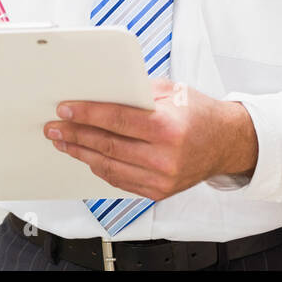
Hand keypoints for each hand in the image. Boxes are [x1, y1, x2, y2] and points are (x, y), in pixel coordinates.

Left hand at [44, 79, 258, 200]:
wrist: (226, 143)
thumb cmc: (199, 113)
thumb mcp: (172, 91)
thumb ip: (137, 91)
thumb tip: (100, 90)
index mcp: (168, 127)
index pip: (117, 120)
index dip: (87, 114)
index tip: (65, 109)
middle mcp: (165, 156)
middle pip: (108, 145)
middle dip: (76, 133)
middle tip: (55, 126)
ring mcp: (161, 178)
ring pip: (108, 166)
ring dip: (81, 152)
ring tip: (64, 141)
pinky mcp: (158, 191)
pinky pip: (119, 180)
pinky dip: (99, 167)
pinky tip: (86, 155)